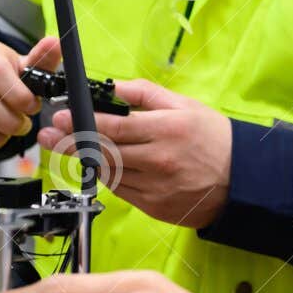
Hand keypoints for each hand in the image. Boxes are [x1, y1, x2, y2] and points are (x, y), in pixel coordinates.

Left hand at [38, 79, 231, 227]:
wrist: (241, 180)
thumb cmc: (213, 139)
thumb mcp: (183, 105)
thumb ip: (144, 94)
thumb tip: (112, 85)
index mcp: (165, 130)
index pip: (112, 127)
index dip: (81, 123)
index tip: (61, 118)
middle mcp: (158, 161)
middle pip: (103, 152)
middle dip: (71, 143)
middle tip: (50, 136)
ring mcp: (155, 187)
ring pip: (108, 174)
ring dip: (85, 161)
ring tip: (67, 148)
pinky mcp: (154, 206)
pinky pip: (121, 191)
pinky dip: (108, 177)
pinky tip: (99, 165)